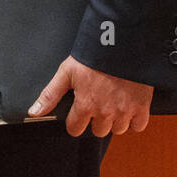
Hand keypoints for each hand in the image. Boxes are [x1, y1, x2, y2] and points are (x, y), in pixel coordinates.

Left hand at [29, 55, 153, 136]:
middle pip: (98, 131)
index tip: (77, 113)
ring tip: (111, 101)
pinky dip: (134, 119)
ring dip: (114, 120)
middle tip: (96, 103)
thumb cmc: (93, 57)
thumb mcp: (66, 72)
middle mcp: (105, 113)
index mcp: (85, 105)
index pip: (75, 129)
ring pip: (118, 129)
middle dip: (96, 120)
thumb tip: (34, 111)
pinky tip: (127, 105)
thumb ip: (50, 95)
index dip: (75, 121)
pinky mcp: (142, 108)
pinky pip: (138, 125)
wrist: (121, 46)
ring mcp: (124, 112)